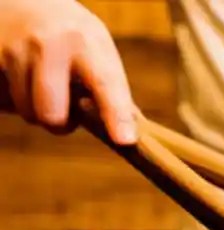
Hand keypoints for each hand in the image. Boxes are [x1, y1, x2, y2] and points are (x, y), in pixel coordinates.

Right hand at [0, 0, 135, 142]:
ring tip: (40, 83)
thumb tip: (128, 134)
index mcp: (86, 42)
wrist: (22, 0)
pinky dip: (12, 98)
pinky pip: (3, 102)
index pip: (106, 83)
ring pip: (27, 113)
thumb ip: (109, 86)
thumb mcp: (96, 47)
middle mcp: (50, 44)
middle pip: (52, 115)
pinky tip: (18, 76)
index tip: (125, 139)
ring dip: (35, 108)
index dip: (116, 114)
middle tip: (64, 112)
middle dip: (60, 124)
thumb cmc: (69, 35)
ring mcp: (14, 50)